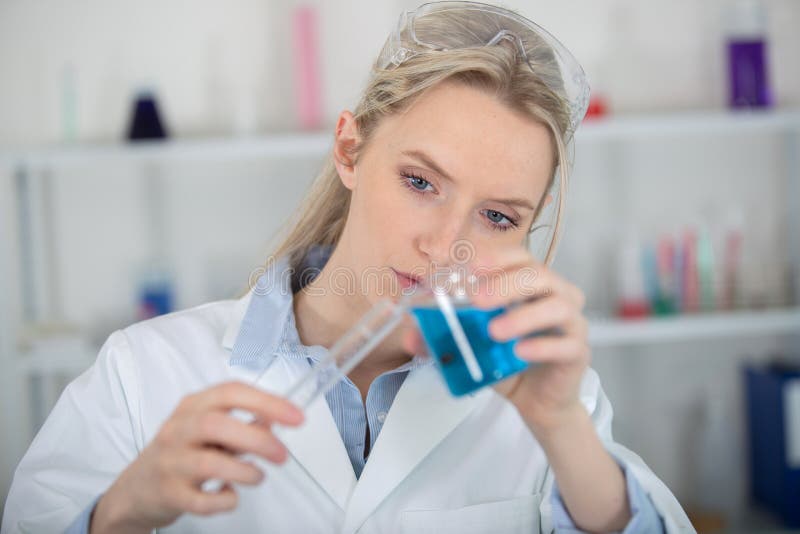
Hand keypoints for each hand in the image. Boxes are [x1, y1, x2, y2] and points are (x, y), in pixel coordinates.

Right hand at [90, 382, 303, 533]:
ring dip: (245, 471)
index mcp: (191, 407)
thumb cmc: (180, 454)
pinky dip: (225, 499)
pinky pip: (201, 500)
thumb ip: (241, 423)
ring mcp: (170, 463)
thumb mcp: (207, 430)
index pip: (230, 393)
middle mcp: (178, 430)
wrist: (134, 491)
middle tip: (281, 455)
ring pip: (209, 463)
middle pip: (217, 424)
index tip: (296, 417)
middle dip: (257, 439)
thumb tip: (275, 419)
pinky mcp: (168, 494)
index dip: (267, 402)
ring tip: (257, 476)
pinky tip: (231, 494)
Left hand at [402, 246, 589, 431]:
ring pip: (558, 306)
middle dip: (506, 284)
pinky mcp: (578, 352)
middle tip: (477, 300)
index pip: (520, 258)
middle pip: (539, 275)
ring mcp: (571, 323)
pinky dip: (542, 346)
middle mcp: (556, 296)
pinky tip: (520, 352)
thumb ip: (443, 338)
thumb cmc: (507, 362)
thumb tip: (411, 333)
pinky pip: (567, 344)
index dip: (498, 257)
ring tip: (494, 331)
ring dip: (524, 316)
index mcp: (531, 285)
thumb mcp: (472, 347)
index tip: (473, 266)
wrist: (535, 401)